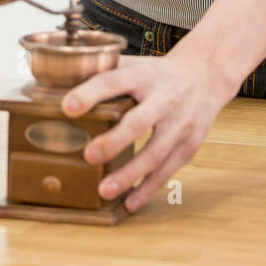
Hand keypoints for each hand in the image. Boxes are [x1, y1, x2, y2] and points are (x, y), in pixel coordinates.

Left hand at [61, 45, 234, 212]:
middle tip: (88, 155)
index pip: (113, 81)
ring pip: (154, 152)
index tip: (68, 107)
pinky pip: (167, 170)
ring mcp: (180, 123)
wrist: (206, 74)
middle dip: (113, 141)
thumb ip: (103, 73)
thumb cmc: (160, 72)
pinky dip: (148, 188)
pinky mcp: (189, 144)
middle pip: (138, 121)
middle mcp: (164, 98)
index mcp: (144, 74)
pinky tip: (130, 201)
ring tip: (104, 189)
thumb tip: (58, 85)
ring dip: (129, 173)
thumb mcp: (135, 63)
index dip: (90, 93)